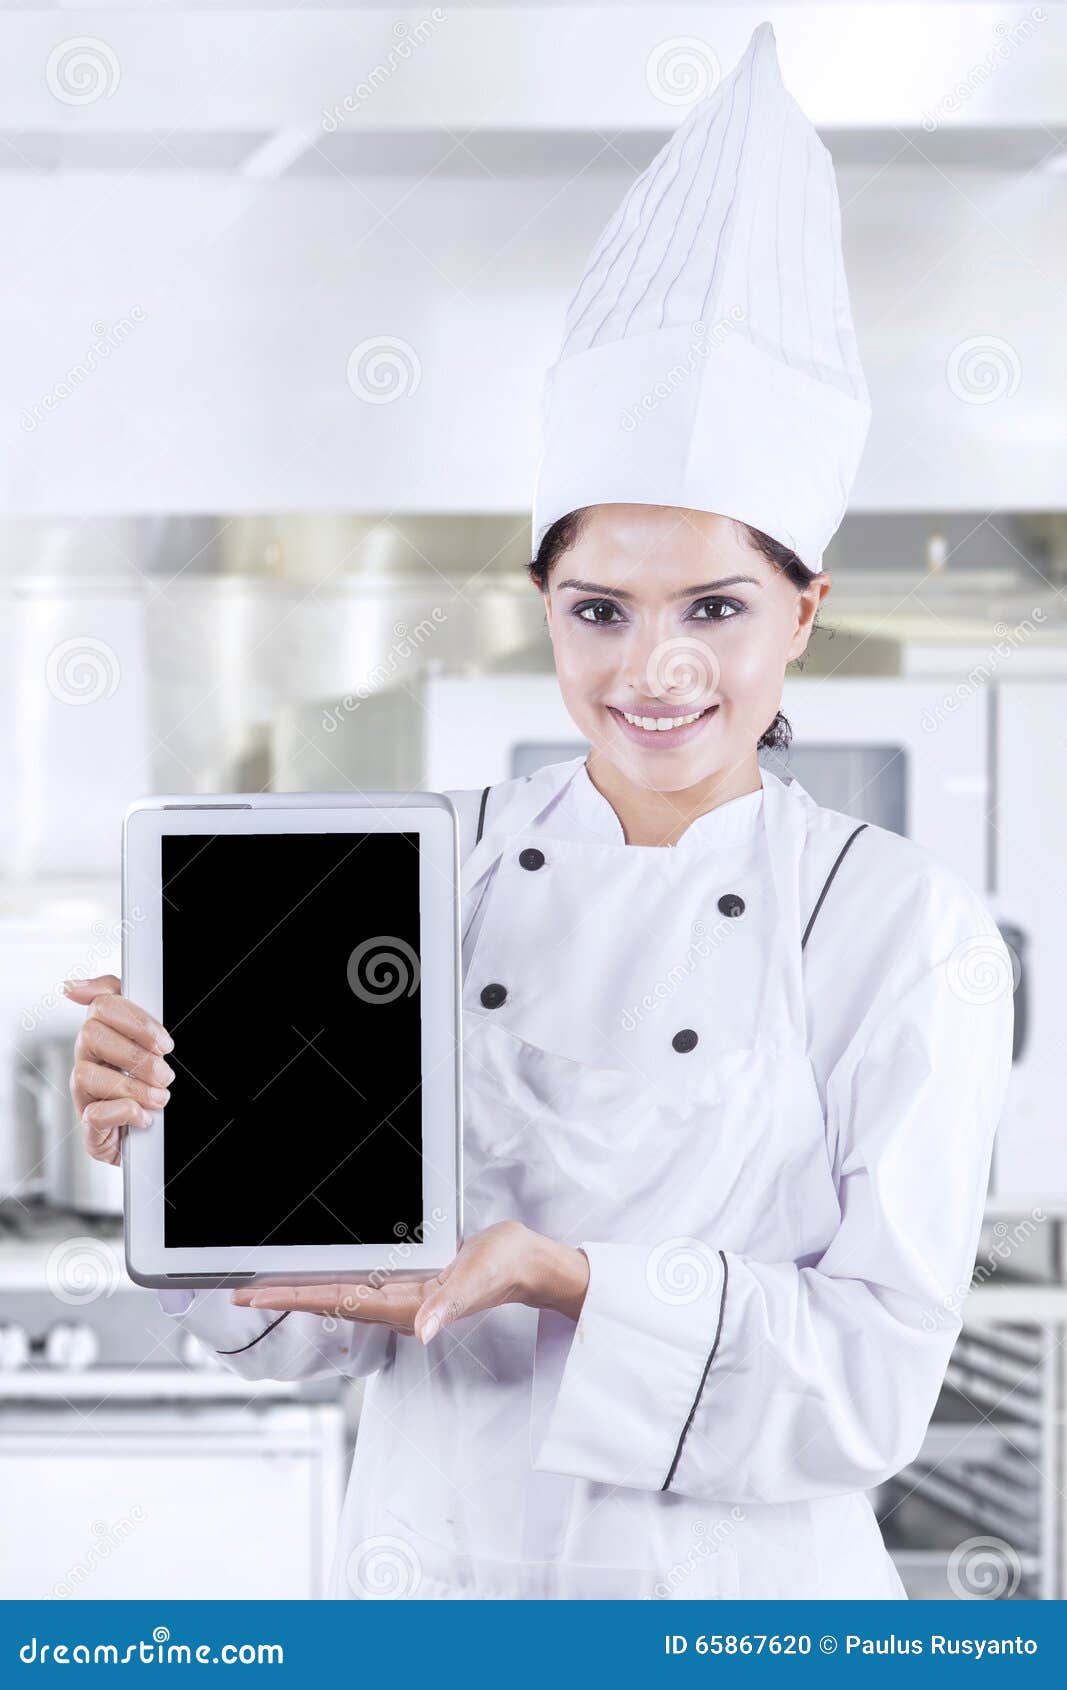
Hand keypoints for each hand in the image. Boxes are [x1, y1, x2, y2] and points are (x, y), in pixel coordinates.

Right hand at [65, 975, 174, 1165]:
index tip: (163, 1042)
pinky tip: (143, 1116)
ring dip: (133, 1087)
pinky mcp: (89, 1127)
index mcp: (104, 1033)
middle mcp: (87, 1059)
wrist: (154, 1134)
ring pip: (87, 1075)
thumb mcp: (150, 1043)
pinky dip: (125, 1113)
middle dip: (135, 1054)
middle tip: (164, 1072)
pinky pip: (94, 1115)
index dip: (135, 1020)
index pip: (102, 1004)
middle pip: (90, 1034)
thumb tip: (75, 987)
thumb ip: (128, 1009)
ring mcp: (83, 1094)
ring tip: (160, 1097)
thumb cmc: (150, 1085)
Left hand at [230, 1221, 589, 1343]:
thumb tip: (422, 1329)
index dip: (291, 1297)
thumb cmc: (506, 1265)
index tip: (252, 1295)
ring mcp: (400, 1296)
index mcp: (406, 1302)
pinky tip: (317, 1273)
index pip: (336, 1299)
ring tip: (265, 1284)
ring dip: (301, 1290)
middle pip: (327, 1301)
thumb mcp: (480, 1275)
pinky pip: (357, 1284)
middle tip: (238, 1292)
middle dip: (283, 1298)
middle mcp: (396, 1304)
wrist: (528, 1266)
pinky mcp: (408, 1285)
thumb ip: (451, 1302)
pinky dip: (329, 1279)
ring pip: (338, 1294)